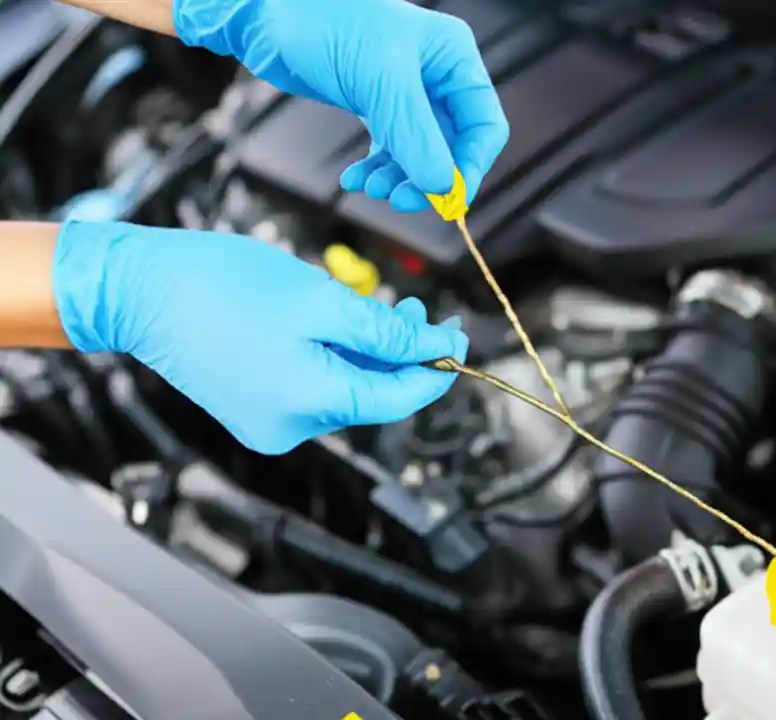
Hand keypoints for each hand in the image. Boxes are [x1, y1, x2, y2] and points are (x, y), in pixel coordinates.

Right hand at [53, 221, 467, 453]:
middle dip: (402, 354)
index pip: (400, 399)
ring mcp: (268, 424)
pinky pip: (314, 386)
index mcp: (310, 406)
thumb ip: (386, 333)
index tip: (458, 335)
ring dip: (369, 353)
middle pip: (374, 396)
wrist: (139, 287)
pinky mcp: (253, 408)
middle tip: (419, 310)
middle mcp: (289, 429)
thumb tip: (435, 348)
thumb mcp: (322, 300)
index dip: (436, 366)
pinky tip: (339, 324)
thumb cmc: (218, 286)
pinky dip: (335, 358)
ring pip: (346, 389)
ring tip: (375, 307)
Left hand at [173, 0, 508, 209]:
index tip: (448, 199)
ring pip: (419, 153)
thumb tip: (442, 185)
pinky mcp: (377, 103)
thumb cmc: (324, 21)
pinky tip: (356, 178)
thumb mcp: (378, 81)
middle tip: (401, 200)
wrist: (264, 11)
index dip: (469, 166)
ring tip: (372, 187)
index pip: (483, 126)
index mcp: (453, 57)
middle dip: (427, 177)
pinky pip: (391, 148)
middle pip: (452, 145)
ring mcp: (407, 91)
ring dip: (399, 177)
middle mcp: (436, 75)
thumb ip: (414, 135)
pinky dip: (377, 168)